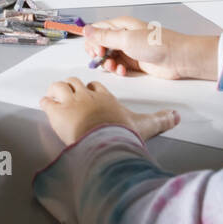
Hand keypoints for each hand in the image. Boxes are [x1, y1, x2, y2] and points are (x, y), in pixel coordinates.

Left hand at [39, 76, 179, 147]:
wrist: (106, 142)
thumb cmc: (123, 133)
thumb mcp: (146, 125)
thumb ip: (161, 120)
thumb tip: (177, 116)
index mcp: (105, 97)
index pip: (95, 85)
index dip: (91, 88)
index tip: (89, 92)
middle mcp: (87, 96)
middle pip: (76, 82)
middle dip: (71, 87)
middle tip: (69, 94)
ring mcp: (71, 102)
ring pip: (60, 87)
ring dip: (56, 91)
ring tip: (54, 97)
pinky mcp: (57, 113)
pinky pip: (47, 102)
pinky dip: (45, 103)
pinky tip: (45, 106)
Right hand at [84, 19, 214, 79]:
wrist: (177, 58)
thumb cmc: (157, 44)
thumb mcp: (126, 39)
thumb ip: (104, 36)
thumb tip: (86, 30)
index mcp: (121, 25)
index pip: (97, 30)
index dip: (92, 41)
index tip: (95, 51)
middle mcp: (124, 36)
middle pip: (101, 45)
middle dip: (99, 54)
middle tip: (103, 59)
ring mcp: (129, 49)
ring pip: (109, 57)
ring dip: (108, 64)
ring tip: (115, 67)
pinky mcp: (134, 62)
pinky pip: (119, 66)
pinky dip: (118, 69)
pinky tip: (123, 71)